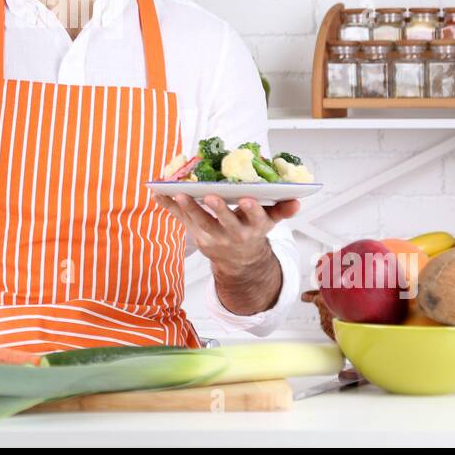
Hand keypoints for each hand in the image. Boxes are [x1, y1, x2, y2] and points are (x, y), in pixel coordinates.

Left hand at [154, 193, 300, 271]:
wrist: (239, 261)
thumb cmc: (252, 231)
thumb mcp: (270, 223)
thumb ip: (282, 210)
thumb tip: (297, 201)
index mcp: (254, 228)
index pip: (256, 219)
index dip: (252, 210)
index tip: (248, 199)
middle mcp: (234, 235)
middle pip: (225, 222)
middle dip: (219, 210)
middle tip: (211, 196)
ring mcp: (213, 237)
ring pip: (200, 223)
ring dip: (188, 208)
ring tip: (178, 193)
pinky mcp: (197, 236)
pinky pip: (181, 220)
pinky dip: (169, 207)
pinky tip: (157, 193)